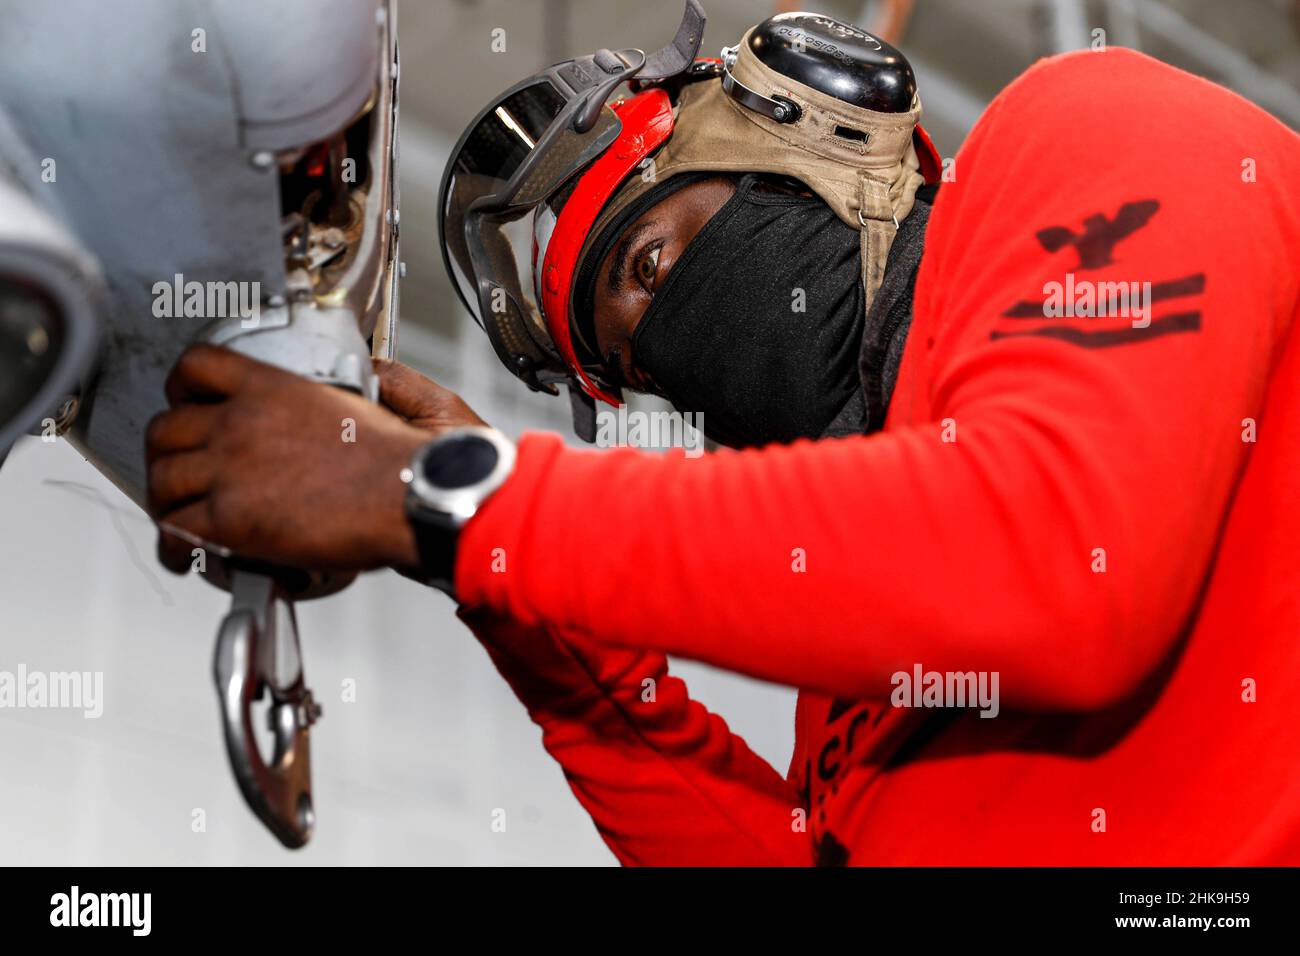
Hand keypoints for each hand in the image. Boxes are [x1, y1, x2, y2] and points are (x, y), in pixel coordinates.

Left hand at [146, 346, 479, 575]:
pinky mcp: (231, 519)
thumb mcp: (376, 401)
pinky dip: (173, 544)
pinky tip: (183, 552)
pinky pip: (175, 529)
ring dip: (166, 499)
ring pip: (162, 478)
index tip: (185, 402)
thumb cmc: (403, 463)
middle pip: (165, 428)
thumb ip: (352, 388)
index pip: (198, 366)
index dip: (181, 387)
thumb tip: (364, 382)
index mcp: (273, 388)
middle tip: (180, 467)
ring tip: (179, 514)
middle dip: (166, 451)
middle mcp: (242, 422)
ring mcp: (231, 469)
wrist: (411, 498)